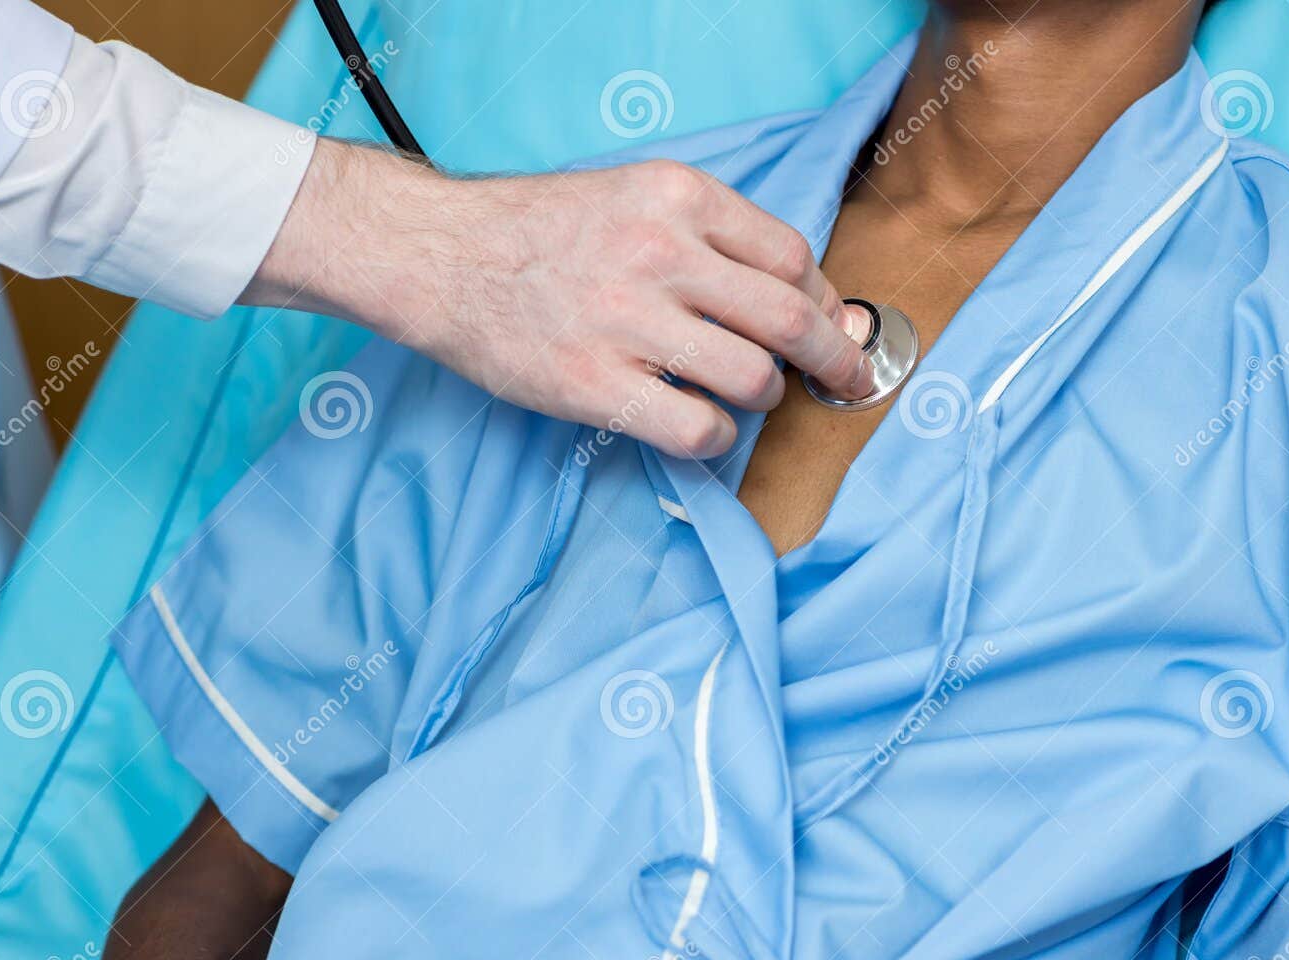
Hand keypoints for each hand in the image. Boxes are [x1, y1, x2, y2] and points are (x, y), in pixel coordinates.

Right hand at [244, 140, 874, 456]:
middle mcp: (660, 253)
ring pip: (752, 377)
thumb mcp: (633, 195)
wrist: (439, 255)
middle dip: (835, 358)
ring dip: (766, 398)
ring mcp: (627, 322)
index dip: (825, 300)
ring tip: (747, 397)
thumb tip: (807, 294)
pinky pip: (698, 428)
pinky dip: (718, 437)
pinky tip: (703, 425)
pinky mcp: (595, 385)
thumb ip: (713, 237)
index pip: (791, 257)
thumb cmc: (542, 230)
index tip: (830, 323)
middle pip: (790, 319)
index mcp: (677, 198)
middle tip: (849, 381)